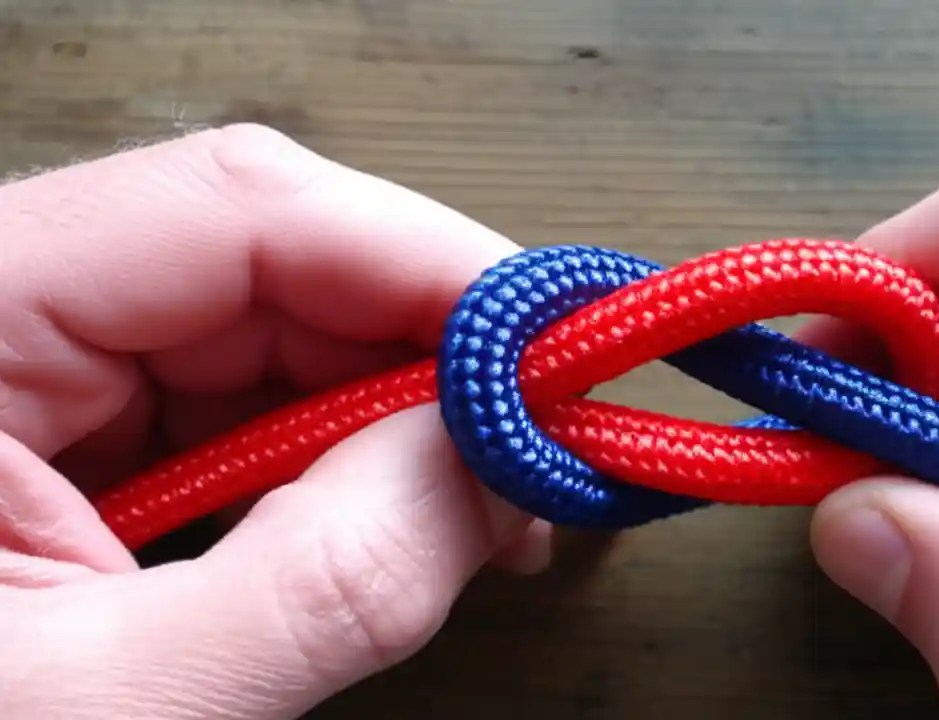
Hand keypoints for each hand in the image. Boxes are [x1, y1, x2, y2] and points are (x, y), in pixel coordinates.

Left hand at [0, 126, 551, 717]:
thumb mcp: (108, 707)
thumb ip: (317, 584)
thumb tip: (494, 467)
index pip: (234, 213)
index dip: (424, 264)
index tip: (555, 346)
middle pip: (273, 260)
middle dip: (434, 354)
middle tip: (546, 449)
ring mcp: (37, 365)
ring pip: (279, 332)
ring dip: (405, 414)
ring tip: (493, 507)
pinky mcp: (78, 429)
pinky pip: (250, 402)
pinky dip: (350, 458)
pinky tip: (410, 516)